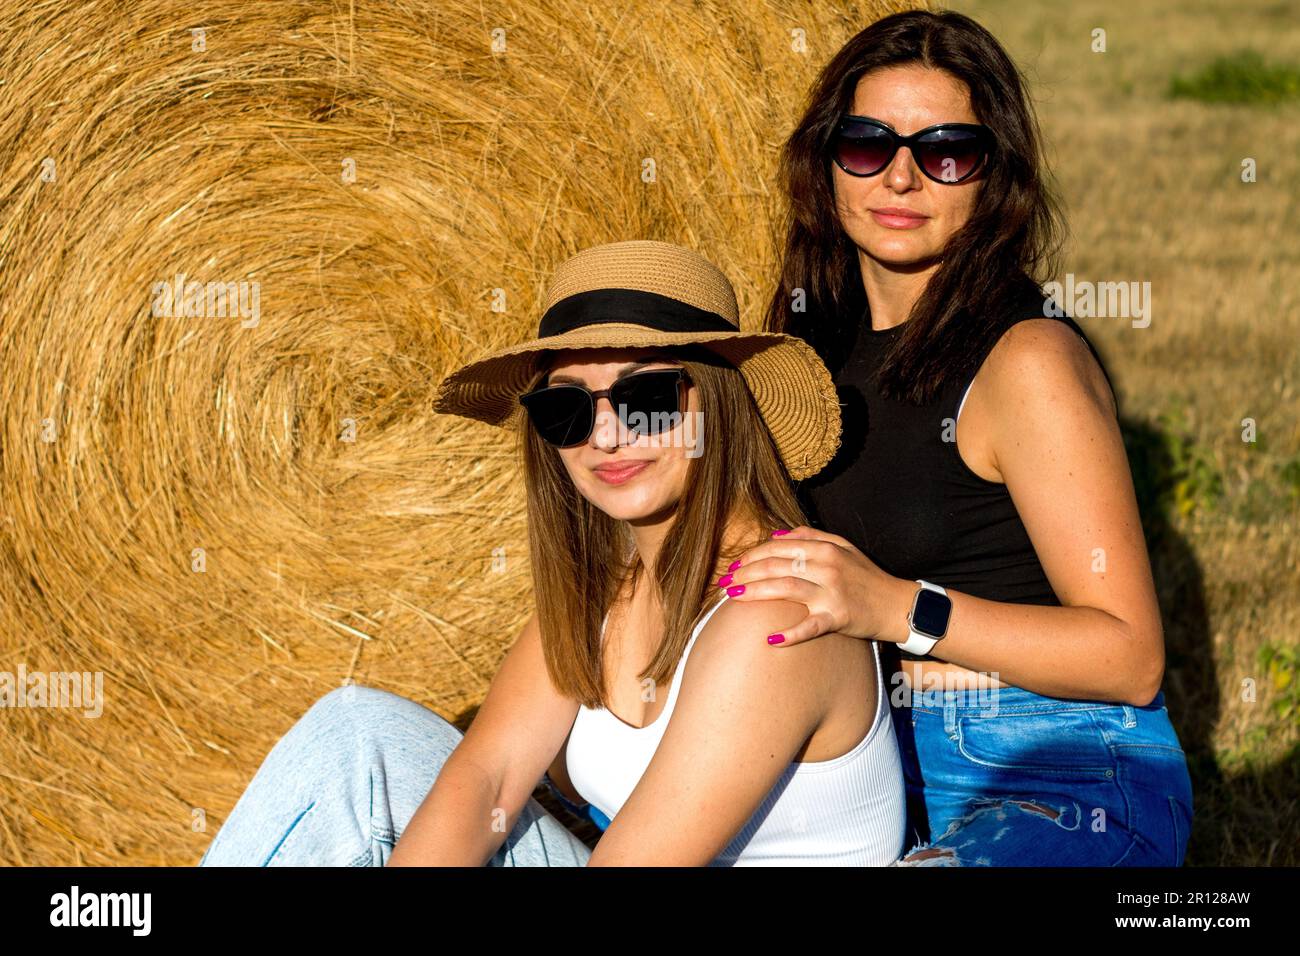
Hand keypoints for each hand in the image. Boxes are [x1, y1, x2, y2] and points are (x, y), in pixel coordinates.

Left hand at [716, 526, 914, 645]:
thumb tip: (778, 533)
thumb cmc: (866, 577)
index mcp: (825, 548)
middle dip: (745, 573)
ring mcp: (832, 593)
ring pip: (785, 588)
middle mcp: (827, 567)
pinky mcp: (839, 618)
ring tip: (733, 598)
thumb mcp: (844, 548)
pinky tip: (771, 639)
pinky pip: (810, 626)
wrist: (896, 604)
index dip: (752, 556)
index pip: (779, 547)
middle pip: (777, 566)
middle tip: (725, 583)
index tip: (734, 566)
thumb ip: (812, 536)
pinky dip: (791, 633)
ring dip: (755, 593)